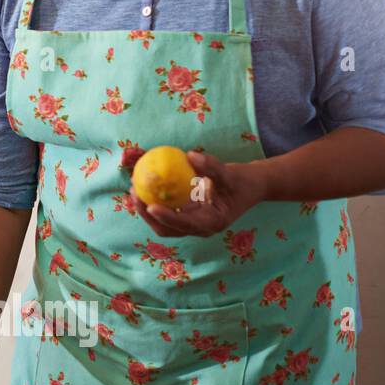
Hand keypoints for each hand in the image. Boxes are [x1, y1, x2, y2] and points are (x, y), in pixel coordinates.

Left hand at [135, 150, 267, 237]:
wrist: (251, 187)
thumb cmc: (241, 181)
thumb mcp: (230, 173)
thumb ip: (212, 166)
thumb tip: (190, 155)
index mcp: (212, 223)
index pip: (184, 224)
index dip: (165, 217)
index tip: (150, 205)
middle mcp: (201, 229)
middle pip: (167, 229)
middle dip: (147, 215)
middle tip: (134, 194)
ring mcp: (193, 226)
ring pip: (164, 225)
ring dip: (146, 211)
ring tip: (133, 190)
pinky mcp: (187, 219)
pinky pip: (167, 214)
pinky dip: (154, 204)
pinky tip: (142, 188)